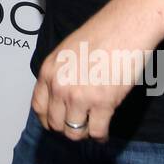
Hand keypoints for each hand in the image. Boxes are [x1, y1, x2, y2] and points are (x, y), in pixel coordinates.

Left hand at [32, 13, 157, 142]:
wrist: (125, 27)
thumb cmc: (101, 34)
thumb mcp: (66, 51)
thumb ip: (59, 74)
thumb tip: (60, 97)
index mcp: (48, 71)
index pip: (39, 107)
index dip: (48, 119)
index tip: (56, 122)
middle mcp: (59, 86)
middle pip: (55, 123)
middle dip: (66, 128)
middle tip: (78, 126)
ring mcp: (80, 96)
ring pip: (74, 132)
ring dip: (83, 133)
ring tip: (91, 128)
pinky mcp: (103, 103)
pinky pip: (97, 132)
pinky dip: (100, 136)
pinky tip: (104, 132)